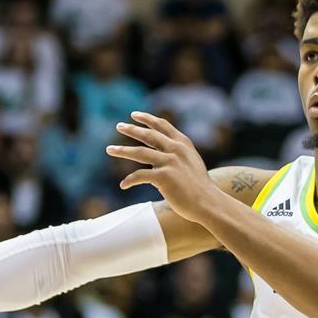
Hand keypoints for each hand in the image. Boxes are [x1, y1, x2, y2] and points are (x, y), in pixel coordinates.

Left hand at [107, 112, 223, 223]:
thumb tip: (158, 156)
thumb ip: (177, 155)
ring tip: (109, 150)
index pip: (162, 125)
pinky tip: (123, 185)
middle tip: (118, 126)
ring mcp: (170, 162)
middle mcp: (176, 149)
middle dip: (131, 129)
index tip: (134, 115)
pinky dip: (129, 180)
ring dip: (122, 151)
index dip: (147, 119)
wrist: (208, 203)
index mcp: (183, 144)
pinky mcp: (164, 177)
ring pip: (139, 152)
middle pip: (148, 135)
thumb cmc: (199, 187)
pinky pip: (140, 176)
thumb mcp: (191, 162)